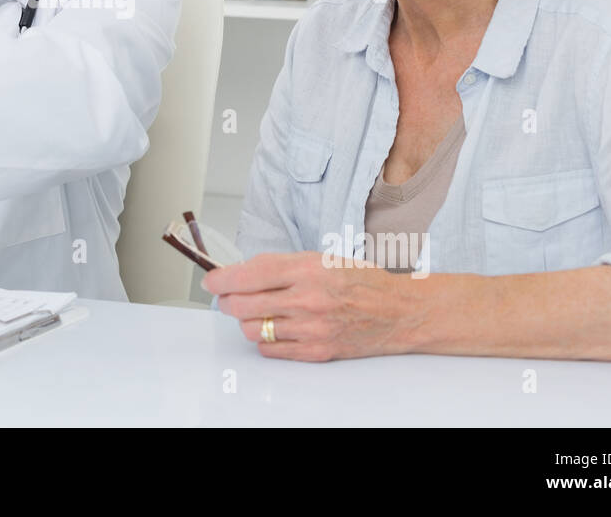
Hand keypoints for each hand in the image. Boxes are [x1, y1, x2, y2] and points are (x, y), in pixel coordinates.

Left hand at [202, 252, 418, 360]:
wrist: (399, 311)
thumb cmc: (362, 281)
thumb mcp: (321, 258)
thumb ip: (281, 266)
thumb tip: (241, 274)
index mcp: (307, 269)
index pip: (247, 275)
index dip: (221, 278)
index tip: (211, 280)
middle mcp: (307, 299)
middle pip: (241, 304)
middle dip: (227, 300)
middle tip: (228, 296)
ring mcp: (311, 328)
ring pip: (251, 329)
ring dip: (246, 320)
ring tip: (257, 311)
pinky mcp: (316, 351)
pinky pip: (270, 350)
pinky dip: (265, 339)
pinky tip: (275, 328)